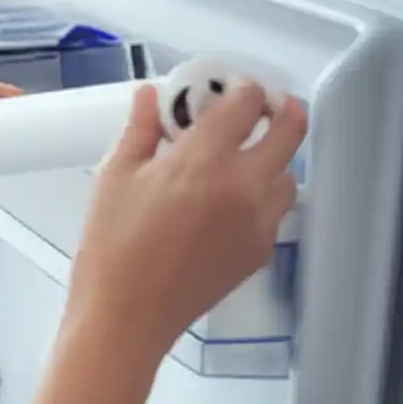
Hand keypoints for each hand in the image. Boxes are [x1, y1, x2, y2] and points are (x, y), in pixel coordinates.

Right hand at [67, 82, 306, 357]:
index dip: (241, 87)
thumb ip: (139, 131)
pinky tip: (226, 205)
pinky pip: (275, 211)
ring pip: (289, 173)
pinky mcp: (260, 251)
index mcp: (204, 158)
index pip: (247, 101)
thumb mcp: (114, 178)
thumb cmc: (111, 247)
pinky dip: (261, 197)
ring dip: (273, 157)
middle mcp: (244, 184)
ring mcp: (259, 220)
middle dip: (279, 109)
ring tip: (239, 162)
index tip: (226, 89)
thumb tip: (149, 95)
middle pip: (291, 128)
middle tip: (255, 110)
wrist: (127, 317)